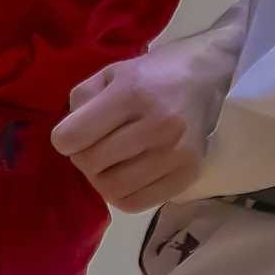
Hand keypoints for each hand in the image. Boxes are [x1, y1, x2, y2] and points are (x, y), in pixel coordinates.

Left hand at [49, 36, 231, 212]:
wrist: (210, 75)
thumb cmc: (156, 71)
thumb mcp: (114, 71)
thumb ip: (83, 99)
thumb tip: (67, 137)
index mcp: (133, 92)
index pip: (73, 136)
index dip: (64, 138)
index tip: (71, 135)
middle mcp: (157, 124)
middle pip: (91, 164)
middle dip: (82, 158)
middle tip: (92, 147)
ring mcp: (176, 152)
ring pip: (112, 188)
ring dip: (101, 179)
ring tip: (110, 162)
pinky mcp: (188, 173)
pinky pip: (136, 203)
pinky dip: (122, 194)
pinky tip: (128, 174)